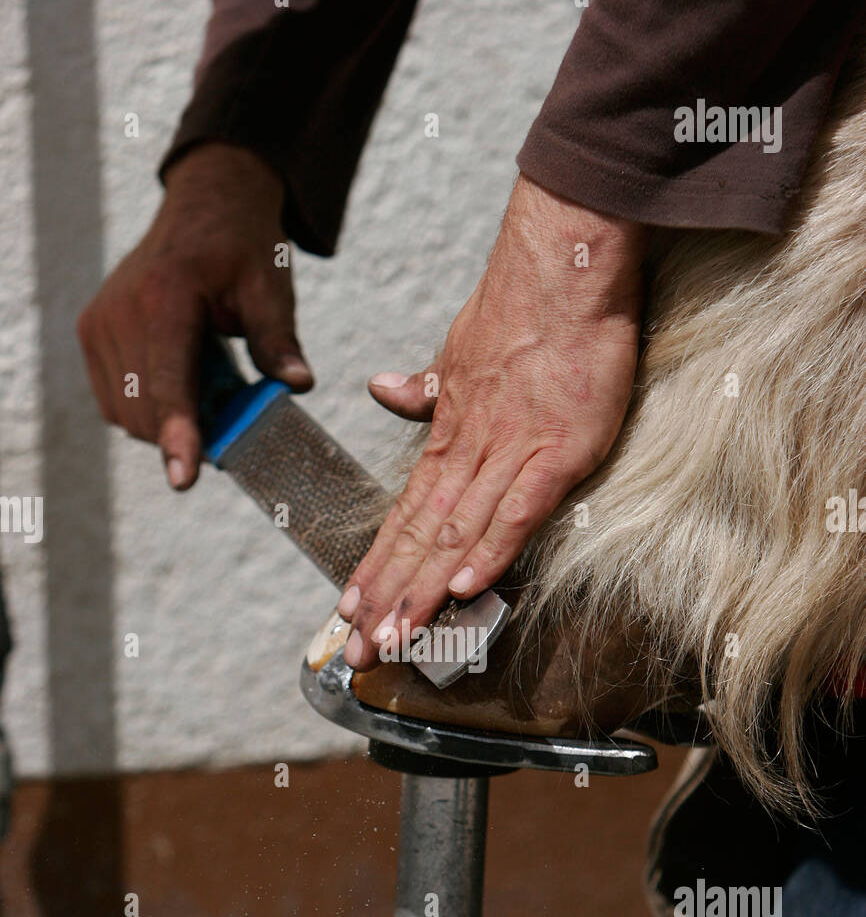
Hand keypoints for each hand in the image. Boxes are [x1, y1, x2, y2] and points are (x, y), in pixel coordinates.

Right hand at [76, 143, 312, 489]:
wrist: (205, 206)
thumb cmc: (243, 249)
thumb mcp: (270, 289)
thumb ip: (278, 341)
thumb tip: (298, 385)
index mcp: (165, 298)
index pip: (169, 384)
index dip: (178, 434)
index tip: (183, 479)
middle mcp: (120, 312)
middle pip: (147, 412)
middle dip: (188, 432)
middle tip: (233, 406)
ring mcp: (98, 324)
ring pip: (127, 414)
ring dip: (168, 421)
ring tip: (208, 378)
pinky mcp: (92, 334)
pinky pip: (116, 402)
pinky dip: (149, 409)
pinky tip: (182, 379)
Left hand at [338, 174, 646, 669]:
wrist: (564, 264)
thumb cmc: (523, 310)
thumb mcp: (459, 351)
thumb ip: (427, 387)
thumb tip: (385, 391)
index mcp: (449, 435)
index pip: (404, 515)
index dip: (377, 566)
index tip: (351, 609)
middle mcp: (469, 451)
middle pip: (419, 538)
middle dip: (389, 598)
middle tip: (362, 651)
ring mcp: (512, 451)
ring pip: (457, 533)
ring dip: (425, 590)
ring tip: (398, 638)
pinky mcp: (559, 449)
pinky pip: (519, 508)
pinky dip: (492, 547)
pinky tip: (467, 588)